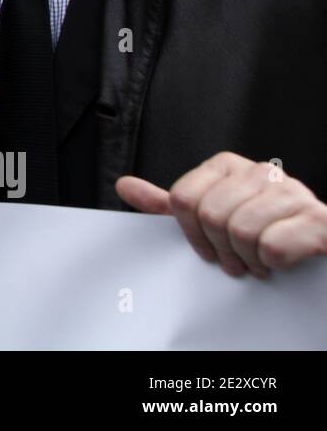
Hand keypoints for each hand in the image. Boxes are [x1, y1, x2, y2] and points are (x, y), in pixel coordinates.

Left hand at [117, 152, 326, 278]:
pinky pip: (274, 247)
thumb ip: (170, 204)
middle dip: (222, 250)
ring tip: (259, 262)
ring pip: (242, 231)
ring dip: (249, 260)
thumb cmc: (262, 230)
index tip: (207, 249)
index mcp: (229, 166)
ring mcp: (293, 191)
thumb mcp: (212, 215)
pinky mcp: (319, 220)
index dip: (190, 234)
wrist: (318, 243)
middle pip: (210, 216)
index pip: (182, 199)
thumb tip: (123, 185)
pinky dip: (275, 264)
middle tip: (237, 262)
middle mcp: (262, 171)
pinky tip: (283, 261)